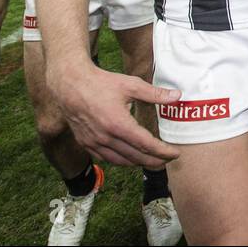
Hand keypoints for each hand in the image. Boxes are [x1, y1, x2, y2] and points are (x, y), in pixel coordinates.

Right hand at [48, 62, 181, 168]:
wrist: (70, 85)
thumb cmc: (101, 83)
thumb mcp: (131, 85)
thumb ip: (155, 94)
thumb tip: (178, 96)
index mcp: (119, 124)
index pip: (146, 144)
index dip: (163, 151)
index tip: (175, 153)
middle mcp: (106, 137)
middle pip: (135, 157)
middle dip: (154, 161)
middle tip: (167, 161)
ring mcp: (94, 142)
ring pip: (121, 161)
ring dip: (138, 163)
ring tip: (152, 162)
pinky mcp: (85, 143)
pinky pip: (106, 158)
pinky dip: (121, 161)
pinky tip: (129, 158)